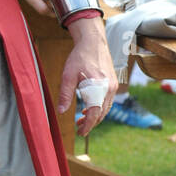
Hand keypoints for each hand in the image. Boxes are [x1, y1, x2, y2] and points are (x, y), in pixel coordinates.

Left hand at [57, 17, 117, 135]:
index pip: (94, 114)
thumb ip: (65, 94)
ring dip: (94, 116)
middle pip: (101, 113)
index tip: (80, 133)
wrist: (93, 42)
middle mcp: (109, 89)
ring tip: (81, 120)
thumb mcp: (68, 75)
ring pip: (105, 108)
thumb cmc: (79, 57)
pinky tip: (87, 108)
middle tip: (78, 128)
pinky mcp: (113, 83)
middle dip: (90, 123)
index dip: (87, 126)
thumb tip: (61, 112)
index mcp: (98, 88)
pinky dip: (98, 108)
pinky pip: (107, 101)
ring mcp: (113, 86)